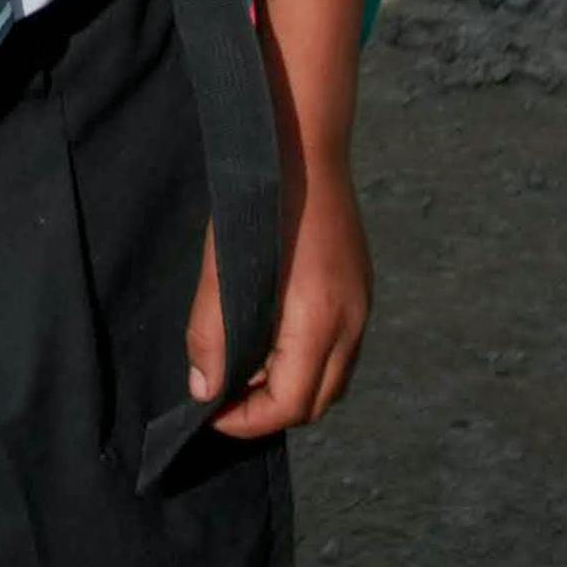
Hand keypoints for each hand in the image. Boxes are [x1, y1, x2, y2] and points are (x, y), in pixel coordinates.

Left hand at [189, 168, 370, 437]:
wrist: (304, 146)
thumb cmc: (258, 204)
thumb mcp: (223, 271)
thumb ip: (213, 335)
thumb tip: (205, 389)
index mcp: (321, 324)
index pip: (289, 405)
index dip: (246, 420)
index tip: (208, 413)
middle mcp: (352, 323)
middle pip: (317, 402)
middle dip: (269, 410)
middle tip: (222, 396)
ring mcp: (361, 305)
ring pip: (332, 378)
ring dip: (290, 386)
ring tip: (242, 365)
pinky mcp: (359, 287)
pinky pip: (339, 348)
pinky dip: (306, 360)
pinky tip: (270, 334)